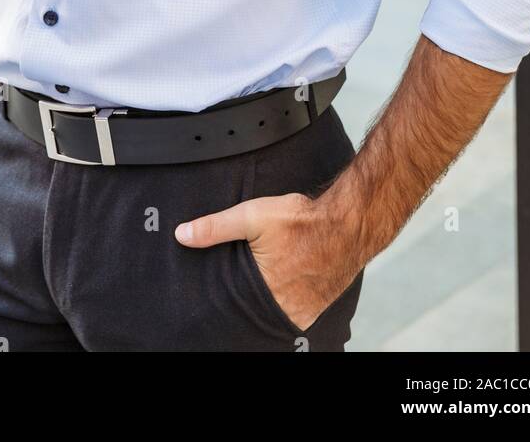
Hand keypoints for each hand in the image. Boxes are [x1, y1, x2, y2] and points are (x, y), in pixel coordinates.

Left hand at [174, 185, 362, 331]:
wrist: (347, 224)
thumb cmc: (302, 220)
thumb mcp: (252, 216)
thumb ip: (215, 227)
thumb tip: (182, 234)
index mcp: (263, 292)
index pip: (235, 304)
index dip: (229, 295)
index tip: (227, 285)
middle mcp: (284, 308)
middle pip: (254, 309)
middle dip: (248, 296)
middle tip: (249, 277)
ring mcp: (303, 312)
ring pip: (274, 311)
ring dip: (268, 299)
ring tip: (268, 278)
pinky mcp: (317, 309)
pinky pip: (293, 311)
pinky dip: (286, 300)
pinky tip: (285, 283)